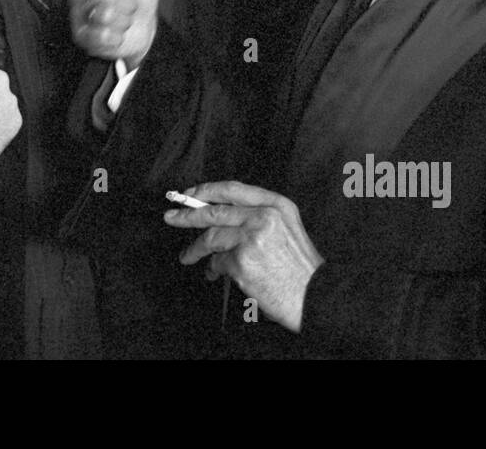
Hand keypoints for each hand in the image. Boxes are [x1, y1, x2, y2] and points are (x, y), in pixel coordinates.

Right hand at [69, 0, 158, 67]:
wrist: (143, 28)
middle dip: (128, 1)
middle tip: (128, 3)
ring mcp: (78, 14)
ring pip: (105, 15)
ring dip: (124, 19)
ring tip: (123, 18)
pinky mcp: (81, 36)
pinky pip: (100, 36)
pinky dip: (116, 36)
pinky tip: (116, 33)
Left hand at [163, 180, 321, 332]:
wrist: (315, 296)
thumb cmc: (300, 268)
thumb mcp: (287, 228)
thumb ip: (258, 217)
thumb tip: (218, 217)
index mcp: (276, 205)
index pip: (233, 189)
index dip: (207, 190)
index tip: (190, 193)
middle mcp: (264, 216)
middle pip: (215, 211)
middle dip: (188, 215)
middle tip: (171, 217)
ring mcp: (251, 238)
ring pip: (211, 237)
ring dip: (196, 249)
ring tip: (188, 256)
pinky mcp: (242, 262)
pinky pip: (217, 262)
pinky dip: (212, 269)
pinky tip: (214, 274)